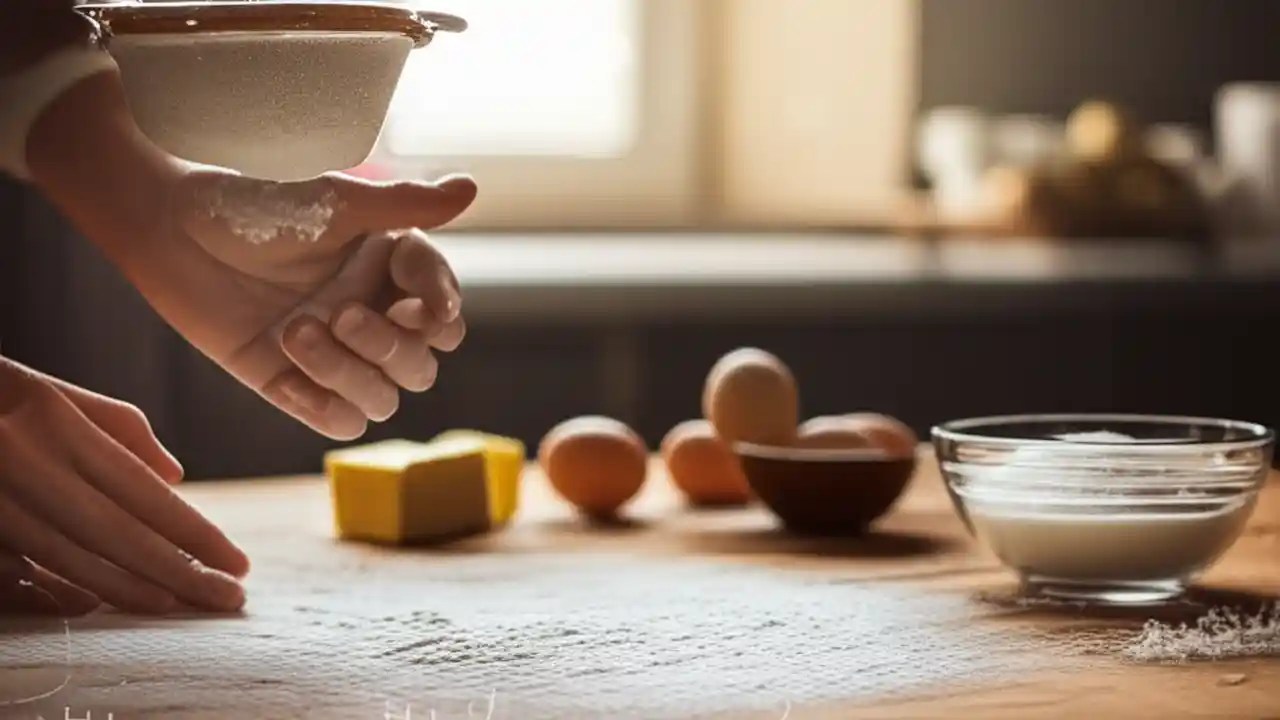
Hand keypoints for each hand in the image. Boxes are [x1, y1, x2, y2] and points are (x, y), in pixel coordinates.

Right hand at [0, 357, 247, 614]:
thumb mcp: (52, 391)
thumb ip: (118, 429)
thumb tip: (175, 478)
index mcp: (53, 424)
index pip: (144, 493)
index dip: (196, 533)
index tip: (237, 561)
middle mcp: (24, 466)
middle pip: (119, 536)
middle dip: (180, 573)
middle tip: (228, 597)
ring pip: (74, 562)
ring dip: (134, 591)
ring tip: (185, 604)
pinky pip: (20, 573)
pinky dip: (65, 593)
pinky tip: (108, 604)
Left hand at [24, 70, 475, 440]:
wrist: (170, 229)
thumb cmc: (254, 204)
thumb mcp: (336, 202)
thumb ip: (405, 204)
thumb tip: (472, 189)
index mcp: (390, 270)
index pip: (443, 307)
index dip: (440, 312)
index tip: (420, 308)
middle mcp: (371, 314)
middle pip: (421, 366)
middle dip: (388, 347)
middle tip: (342, 312)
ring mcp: (335, 354)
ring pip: (382, 399)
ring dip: (347, 373)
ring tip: (295, 330)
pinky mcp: (293, 383)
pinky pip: (337, 422)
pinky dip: (322, 407)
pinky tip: (286, 375)